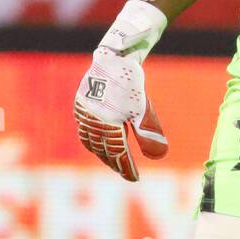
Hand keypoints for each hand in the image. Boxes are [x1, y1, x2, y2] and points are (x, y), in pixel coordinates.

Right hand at [74, 46, 167, 181]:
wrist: (114, 59)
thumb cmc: (131, 85)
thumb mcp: (142, 111)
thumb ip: (148, 134)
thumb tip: (159, 156)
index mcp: (107, 124)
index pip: (117, 154)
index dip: (126, 168)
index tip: (134, 179)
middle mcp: (91, 121)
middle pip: (102, 150)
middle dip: (114, 163)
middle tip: (124, 172)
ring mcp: (83, 113)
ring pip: (90, 141)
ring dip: (101, 153)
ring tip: (112, 161)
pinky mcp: (80, 105)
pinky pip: (83, 129)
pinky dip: (91, 140)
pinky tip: (98, 142)